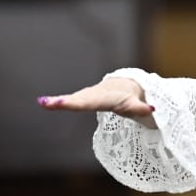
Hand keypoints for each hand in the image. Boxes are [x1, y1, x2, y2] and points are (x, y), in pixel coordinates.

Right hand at [39, 77, 156, 128]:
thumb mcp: (138, 104)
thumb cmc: (131, 98)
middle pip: (78, 100)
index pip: (92, 103)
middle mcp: (94, 95)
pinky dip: (58, 103)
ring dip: (57, 102)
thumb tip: (153, 109)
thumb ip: (142, 107)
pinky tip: (43, 103)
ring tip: (43, 103)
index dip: (79, 104)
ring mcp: (87, 96)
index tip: (65, 103)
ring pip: (72, 99)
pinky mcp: (83, 99)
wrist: (125, 86)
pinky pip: (71, 102)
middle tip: (47, 103)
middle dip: (65, 102)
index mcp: (106, 97)